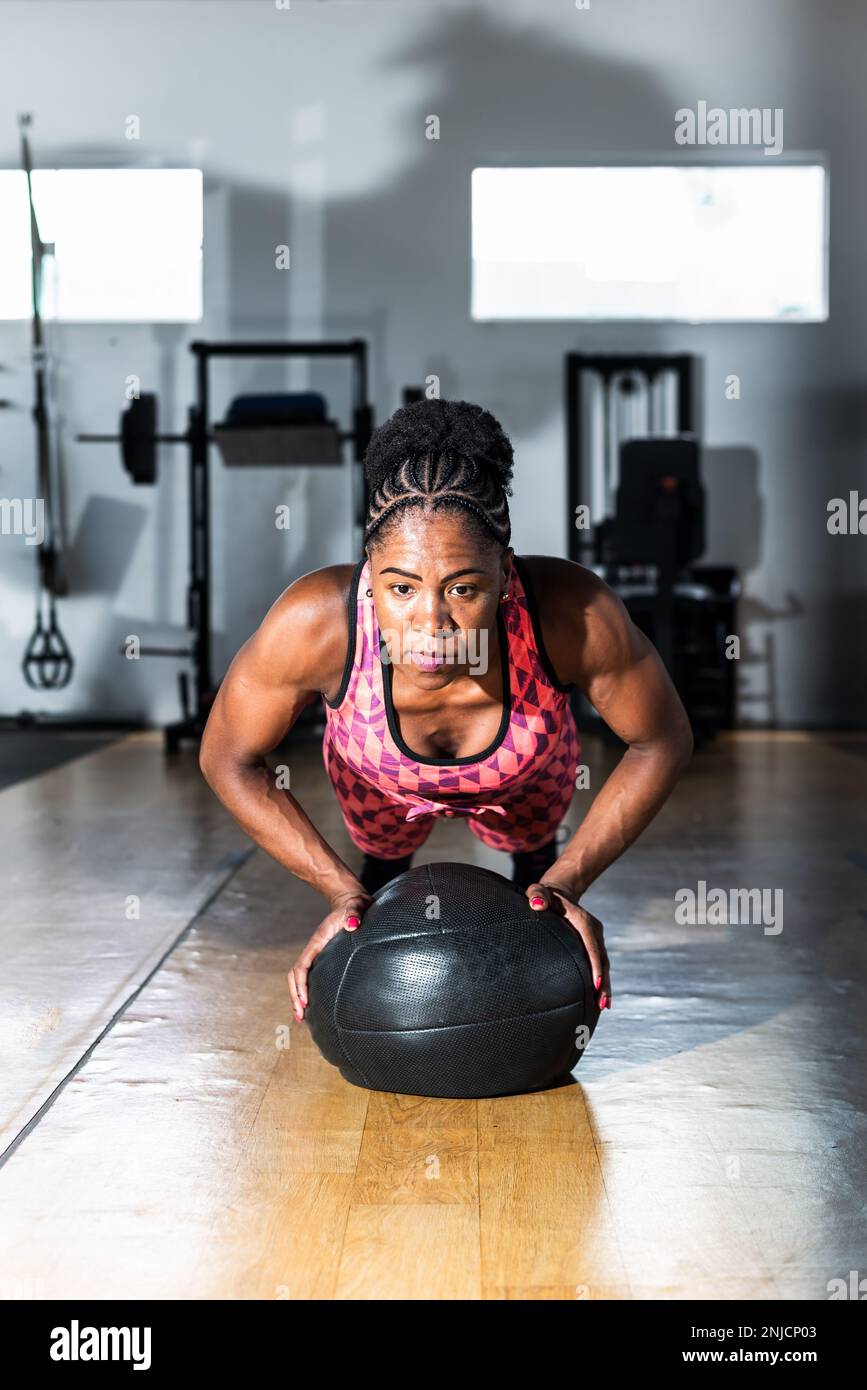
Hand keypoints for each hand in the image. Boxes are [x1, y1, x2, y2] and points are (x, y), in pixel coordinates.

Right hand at [288, 887, 370, 1022]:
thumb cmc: (355, 905)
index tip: (304, 1001)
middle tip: (300, 1016)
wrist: (351, 899)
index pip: (302, 965)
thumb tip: (351, 924)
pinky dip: (307, 990)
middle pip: (296, 975)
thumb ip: (353, 914)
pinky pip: (311, 975)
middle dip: (295, 995)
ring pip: (301, 977)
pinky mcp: (324, 957)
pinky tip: (313, 1003)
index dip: (300, 984)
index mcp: (318, 941)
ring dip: (298, 995)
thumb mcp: (356, 907)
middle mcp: (315, 949)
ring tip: (302, 1016)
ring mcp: (318, 953)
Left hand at [525, 878, 610, 1010]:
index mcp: (583, 921)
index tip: (595, 984)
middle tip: (602, 1004)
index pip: (591, 946)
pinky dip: (601, 980)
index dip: (594, 965)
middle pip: (602, 959)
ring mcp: (595, 938)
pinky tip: (599, 997)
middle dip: (603, 982)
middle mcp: (593, 930)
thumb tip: (537, 905)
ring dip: (605, 985)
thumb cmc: (545, 895)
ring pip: (604, 964)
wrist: (559, 892)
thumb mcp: (538, 892)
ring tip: (603, 1006)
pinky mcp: (593, 944)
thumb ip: (537, 896)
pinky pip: (599, 963)